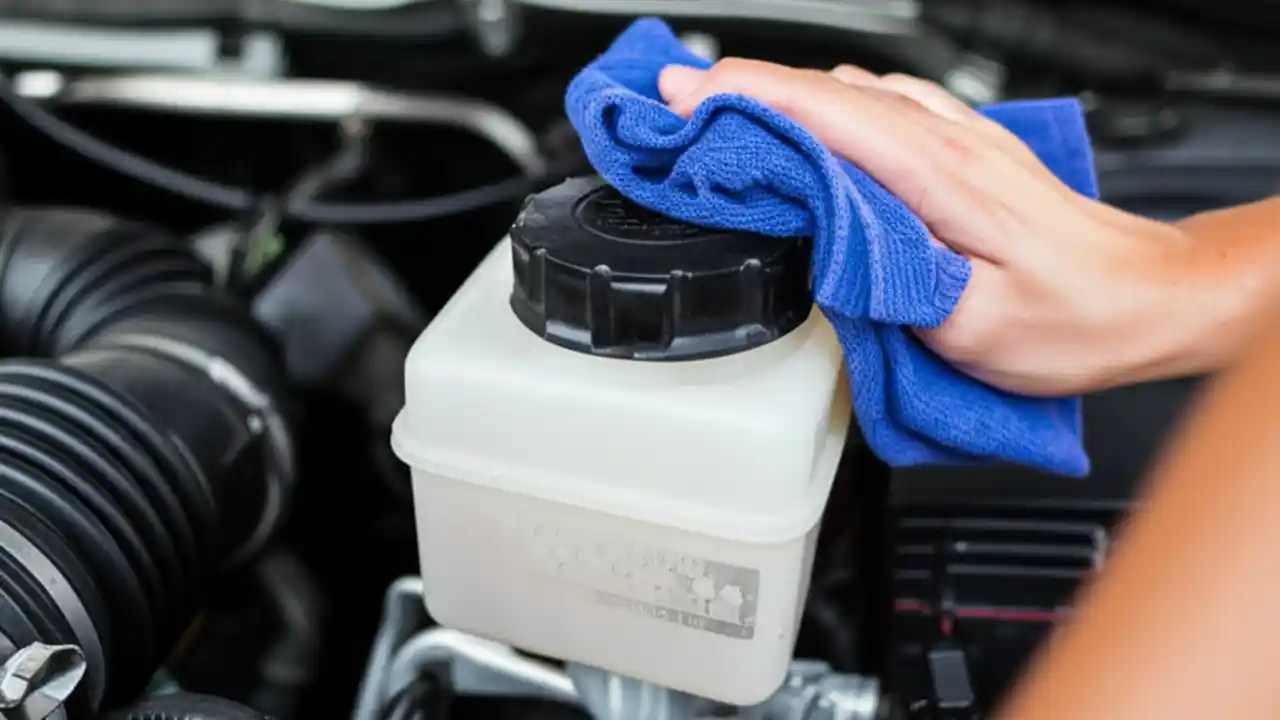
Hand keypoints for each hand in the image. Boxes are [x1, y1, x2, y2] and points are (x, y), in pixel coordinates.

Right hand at [656, 59, 1226, 395]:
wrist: (1147, 298)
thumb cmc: (1072, 317)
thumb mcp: (967, 325)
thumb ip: (885, 276)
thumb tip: (820, 241)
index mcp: (937, 174)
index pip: (819, 112)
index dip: (740, 99)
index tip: (678, 102)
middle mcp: (945, 139)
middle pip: (821, 89)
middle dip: (736, 89)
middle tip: (672, 107)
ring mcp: (957, 136)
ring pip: (847, 92)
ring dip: (777, 96)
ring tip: (720, 117)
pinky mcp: (964, 149)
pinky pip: (879, 105)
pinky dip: (822, 106)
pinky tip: (805, 126)